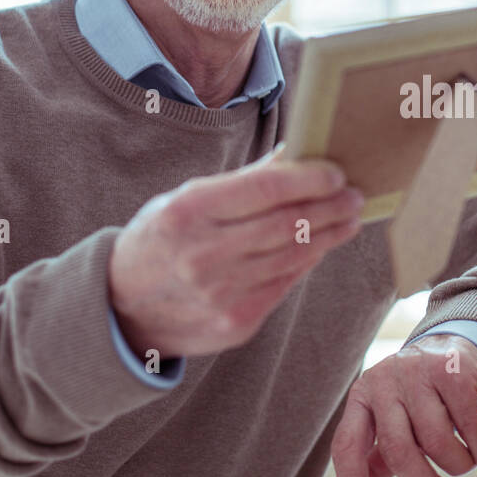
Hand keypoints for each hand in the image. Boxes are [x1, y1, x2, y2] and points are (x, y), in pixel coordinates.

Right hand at [108, 146, 363, 358]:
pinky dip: (307, 262)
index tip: (336, 173)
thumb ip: (243, 181)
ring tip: (349, 218)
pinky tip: (321, 246)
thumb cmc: (161, 240)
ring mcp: (221, 293)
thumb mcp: (185, 199)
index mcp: (188, 212)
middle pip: (286, 225)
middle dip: (329, 208)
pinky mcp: (236, 323)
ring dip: (329, 235)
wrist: (121, 309)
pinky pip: (285, 285)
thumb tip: (297, 153)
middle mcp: (204, 254)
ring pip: (293, 257)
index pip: (265, 189)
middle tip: (354, 196)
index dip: (308, 180)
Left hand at [329, 333, 476, 476]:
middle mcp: (385, 380)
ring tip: (464, 464)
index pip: (348, 443)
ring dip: (457, 464)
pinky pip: (470, 425)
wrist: (452, 349)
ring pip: (437, 440)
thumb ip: (369, 462)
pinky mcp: (454, 370)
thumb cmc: (415, 401)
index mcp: (362, 396)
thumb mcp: (389, 426)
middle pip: (398, 448)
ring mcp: (418, 371)